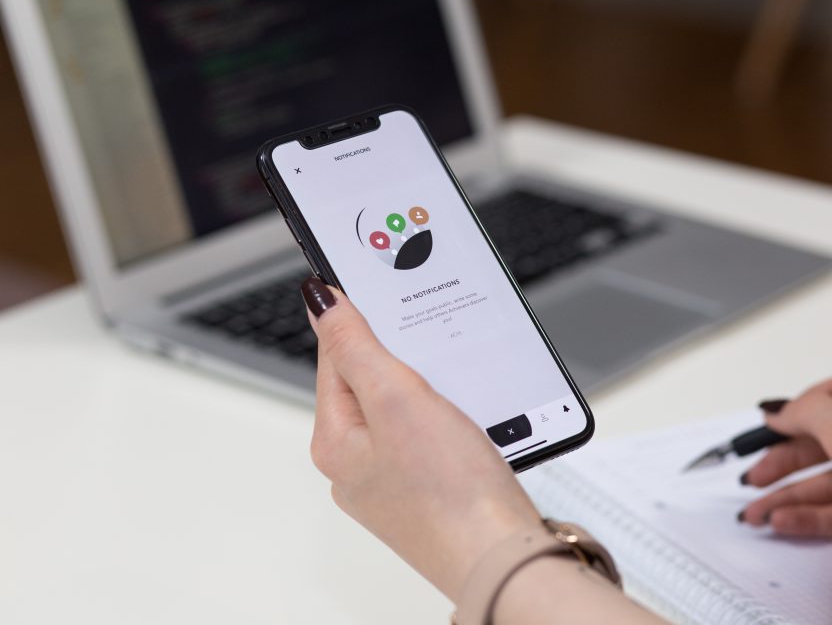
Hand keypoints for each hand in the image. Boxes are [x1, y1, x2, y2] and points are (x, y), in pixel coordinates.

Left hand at [301, 278, 540, 599]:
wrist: (502, 557)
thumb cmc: (449, 491)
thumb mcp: (397, 399)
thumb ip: (356, 346)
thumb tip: (320, 302)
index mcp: (336, 441)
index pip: (335, 357)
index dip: (357, 317)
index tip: (376, 284)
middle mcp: (358, 464)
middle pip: (370, 382)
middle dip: (402, 353)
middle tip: (432, 333)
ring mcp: (395, 480)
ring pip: (406, 408)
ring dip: (430, 384)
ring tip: (457, 377)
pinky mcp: (431, 490)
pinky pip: (431, 435)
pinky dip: (450, 415)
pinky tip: (472, 415)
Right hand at [738, 365, 831, 542]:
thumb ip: (813, 413)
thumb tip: (783, 407)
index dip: (807, 404)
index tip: (774, 419)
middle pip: (829, 442)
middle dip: (784, 461)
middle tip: (756, 470)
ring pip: (829, 483)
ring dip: (787, 495)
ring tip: (756, 507)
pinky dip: (806, 517)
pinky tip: (783, 520)